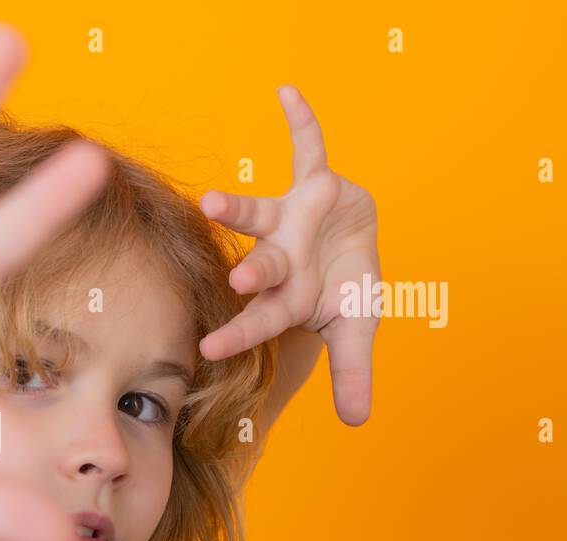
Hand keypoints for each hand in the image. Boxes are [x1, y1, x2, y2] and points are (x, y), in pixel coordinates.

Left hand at [197, 85, 379, 424]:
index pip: (261, 321)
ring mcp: (292, 221)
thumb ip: (352, 371)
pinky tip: (288, 92)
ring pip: (259, 214)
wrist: (351, 241)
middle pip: (263, 269)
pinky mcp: (312, 183)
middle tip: (238, 280)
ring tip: (209, 200)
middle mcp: (281, 260)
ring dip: (237, 209)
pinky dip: (303, 120)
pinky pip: (310, 147)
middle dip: (253, 274)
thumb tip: (359, 422)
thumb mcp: (357, 329)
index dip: (238, 333)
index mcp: (289, 299)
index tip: (208, 349)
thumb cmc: (343, 288)